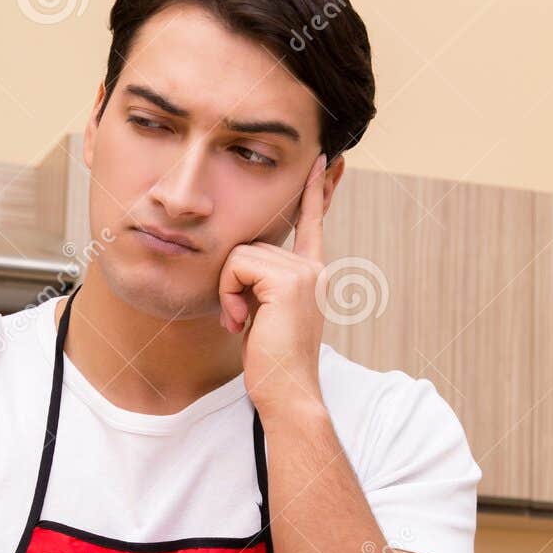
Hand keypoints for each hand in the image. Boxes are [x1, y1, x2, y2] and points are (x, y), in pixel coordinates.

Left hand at [218, 151, 329, 422]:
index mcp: (310, 274)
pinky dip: (228, 292)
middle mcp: (312, 268)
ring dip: (229, 290)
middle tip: (241, 318)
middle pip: (250, 243)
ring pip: (240, 253)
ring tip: (243, 321)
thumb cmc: (271, 362)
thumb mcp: (264, 314)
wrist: (286, 391)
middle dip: (232, 281)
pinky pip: (237, 265)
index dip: (316, 190)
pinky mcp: (288, 280)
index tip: (323, 160)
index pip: (312, 222)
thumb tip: (244, 263)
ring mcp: (304, 272)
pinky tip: (242, 319)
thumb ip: (261, 284)